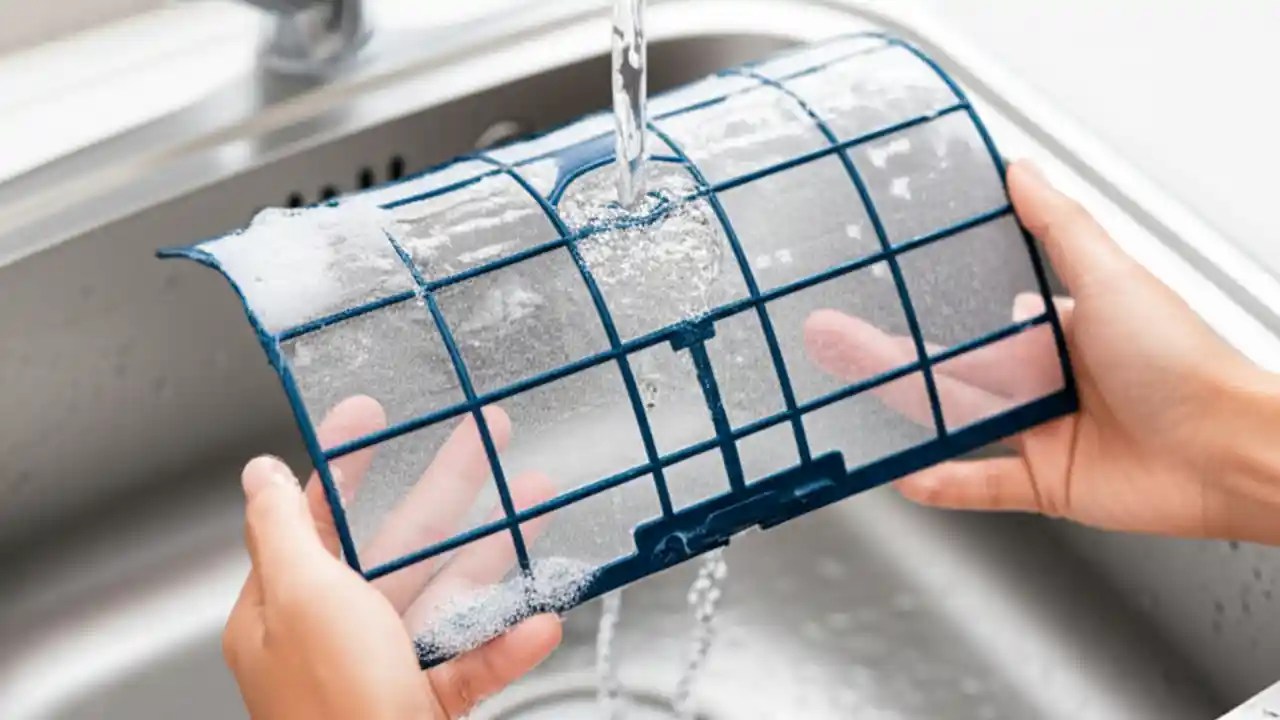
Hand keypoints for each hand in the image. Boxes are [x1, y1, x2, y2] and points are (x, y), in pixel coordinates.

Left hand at [223, 397, 560, 719]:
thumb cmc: (333, 706)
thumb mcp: (300, 598)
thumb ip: (282, 528)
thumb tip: (256, 471)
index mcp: (286, 608)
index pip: (315, 515)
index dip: (346, 458)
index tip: (373, 410)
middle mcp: (333, 636)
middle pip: (397, 543)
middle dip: (447, 486)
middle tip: (489, 434)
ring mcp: (384, 673)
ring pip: (447, 594)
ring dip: (498, 549)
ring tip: (541, 499)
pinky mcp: (427, 708)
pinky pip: (473, 662)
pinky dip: (506, 642)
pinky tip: (540, 621)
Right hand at [803, 160, 1279, 543]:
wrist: (1228, 449)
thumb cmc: (1186, 362)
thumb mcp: (1113, 276)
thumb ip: (1059, 226)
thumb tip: (1022, 170)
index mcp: (1062, 328)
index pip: (980, 314)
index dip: (928, 304)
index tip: (880, 289)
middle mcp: (1049, 381)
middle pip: (952, 367)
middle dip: (888, 353)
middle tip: (831, 339)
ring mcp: (1044, 433)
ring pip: (957, 419)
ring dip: (903, 408)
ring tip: (845, 392)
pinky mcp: (1047, 483)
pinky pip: (984, 483)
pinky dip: (946, 481)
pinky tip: (905, 472)